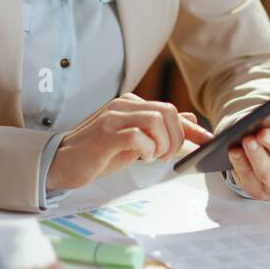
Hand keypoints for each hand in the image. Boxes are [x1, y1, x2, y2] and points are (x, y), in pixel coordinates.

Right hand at [46, 93, 212, 192]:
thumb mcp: (133, 141)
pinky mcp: (105, 135)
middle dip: (177, 139)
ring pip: (157, 121)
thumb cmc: (97, 153)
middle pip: (168, 112)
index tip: (208, 142)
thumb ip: (157, 129)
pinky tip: (140, 158)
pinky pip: (138, 136)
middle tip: (166, 156)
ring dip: (163, 145)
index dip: (193, 129)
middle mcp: (123, 106)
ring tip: (153, 157)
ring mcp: (113, 118)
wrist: (61, 163)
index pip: (170, 111)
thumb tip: (188, 119)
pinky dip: (147, 150)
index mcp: (131, 105)